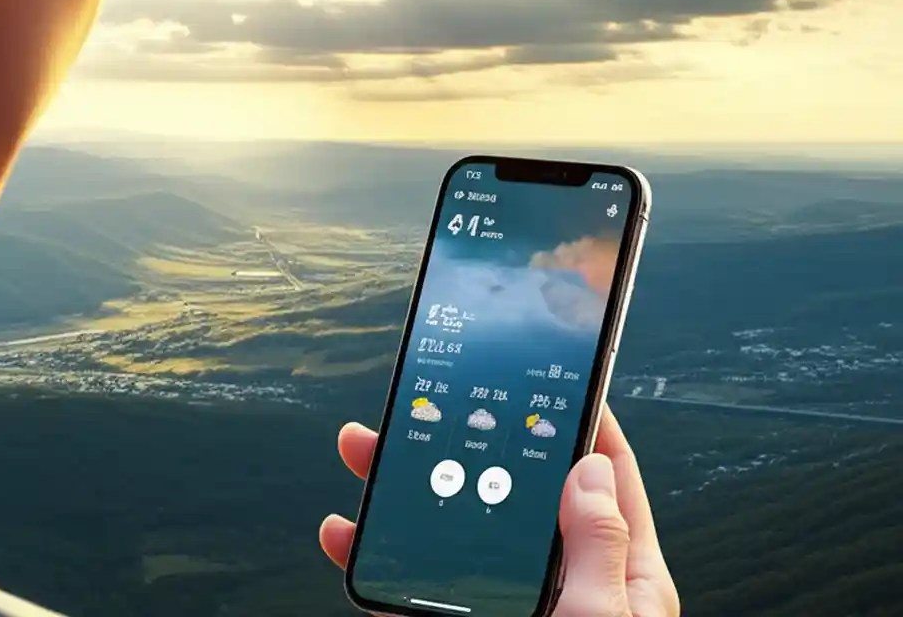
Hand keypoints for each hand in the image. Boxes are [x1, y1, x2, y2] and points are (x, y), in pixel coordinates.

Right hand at [319, 406, 679, 616]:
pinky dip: (375, 564)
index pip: (605, 477)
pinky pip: (413, 593)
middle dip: (462, 442)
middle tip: (422, 402)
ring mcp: (506, 612)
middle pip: (509, 494)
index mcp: (618, 577)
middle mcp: (560, 587)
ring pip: (451, 535)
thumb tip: (586, 466)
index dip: (580, 420)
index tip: (547, 373)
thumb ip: (599, 546)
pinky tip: (347, 538)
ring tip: (362, 456)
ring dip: (403, 494)